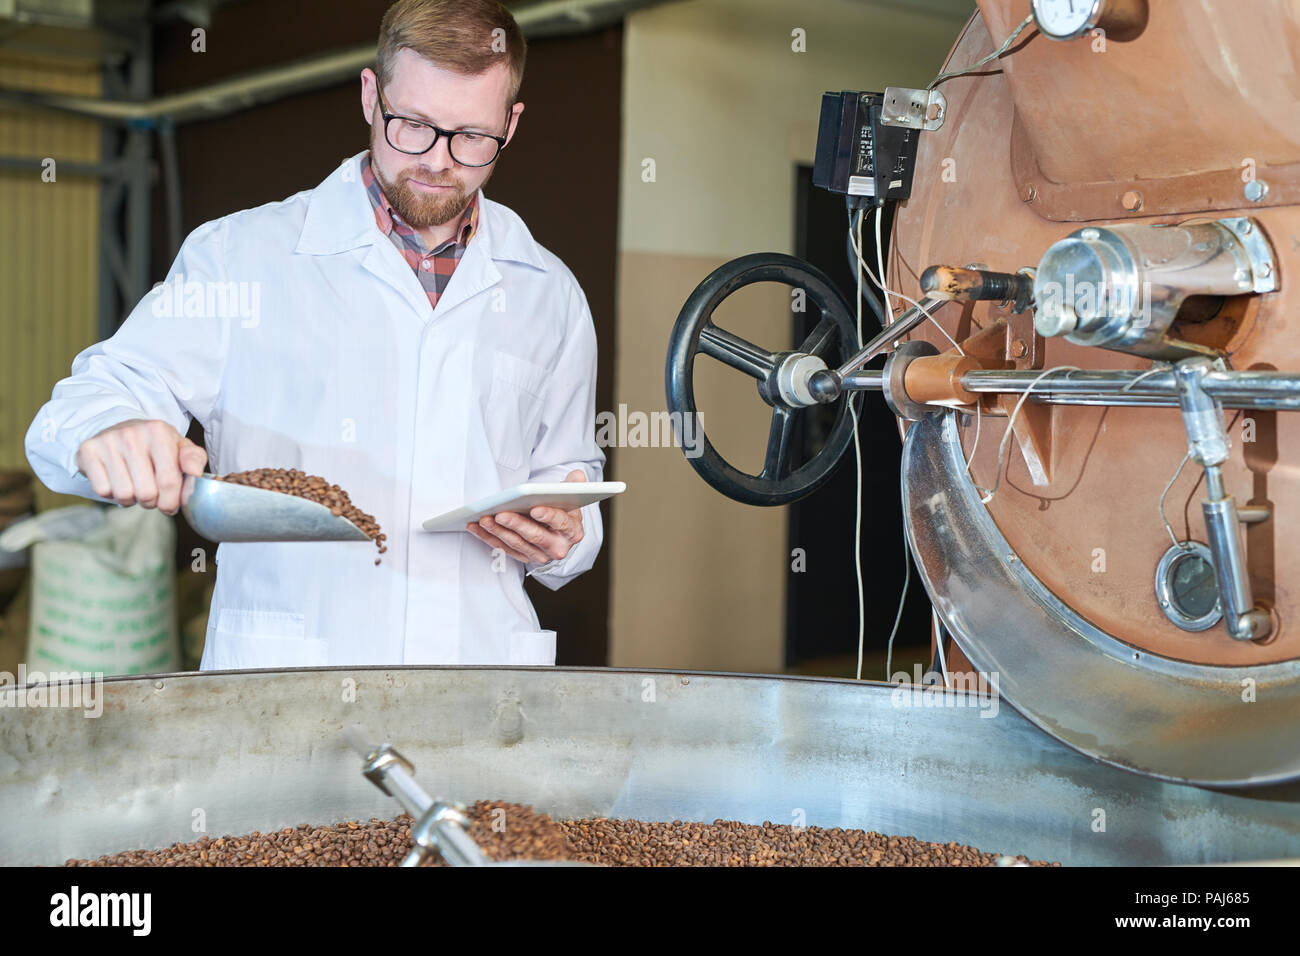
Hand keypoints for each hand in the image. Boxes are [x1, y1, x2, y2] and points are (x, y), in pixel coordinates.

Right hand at [76, 419, 206, 514]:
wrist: (121, 430)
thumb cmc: (157, 446)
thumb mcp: (180, 448)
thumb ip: (194, 460)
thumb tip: (195, 473)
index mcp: (159, 431)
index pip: (169, 481)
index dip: (171, 502)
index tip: (170, 505)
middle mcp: (131, 434)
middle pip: (146, 493)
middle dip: (152, 502)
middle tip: (151, 494)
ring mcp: (107, 441)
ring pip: (123, 495)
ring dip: (131, 499)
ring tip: (134, 486)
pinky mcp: (88, 451)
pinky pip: (102, 491)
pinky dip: (111, 494)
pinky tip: (117, 481)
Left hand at [467, 468, 586, 565]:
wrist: (558, 532)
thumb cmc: (563, 511)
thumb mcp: (571, 497)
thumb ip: (574, 486)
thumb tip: (578, 475)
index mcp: (572, 531)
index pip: (561, 523)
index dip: (549, 516)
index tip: (536, 509)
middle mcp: (557, 548)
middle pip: (535, 536)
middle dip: (516, 525)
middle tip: (500, 514)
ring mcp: (539, 555)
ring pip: (516, 544)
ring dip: (498, 532)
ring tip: (484, 518)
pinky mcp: (523, 557)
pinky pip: (504, 548)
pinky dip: (488, 538)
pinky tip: (476, 527)